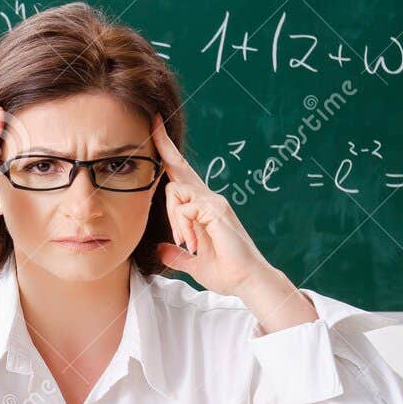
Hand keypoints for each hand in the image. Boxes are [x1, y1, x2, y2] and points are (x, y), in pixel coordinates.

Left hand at [150, 114, 280, 298]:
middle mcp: (209, 199)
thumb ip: (176, 254)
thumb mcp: (193, 263)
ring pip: (176, 193)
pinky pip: (186, 208)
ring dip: (175, 221)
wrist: (248, 282)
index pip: (180, 177)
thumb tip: (160, 250)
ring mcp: (214, 202)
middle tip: (154, 121)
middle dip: (163, 145)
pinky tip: (194, 243)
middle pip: (178, 170)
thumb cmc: (226, 272)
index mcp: (203, 208)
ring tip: (188, 243)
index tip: (154, 129)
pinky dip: (183, 227)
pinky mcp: (216, 210)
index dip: (166, 154)